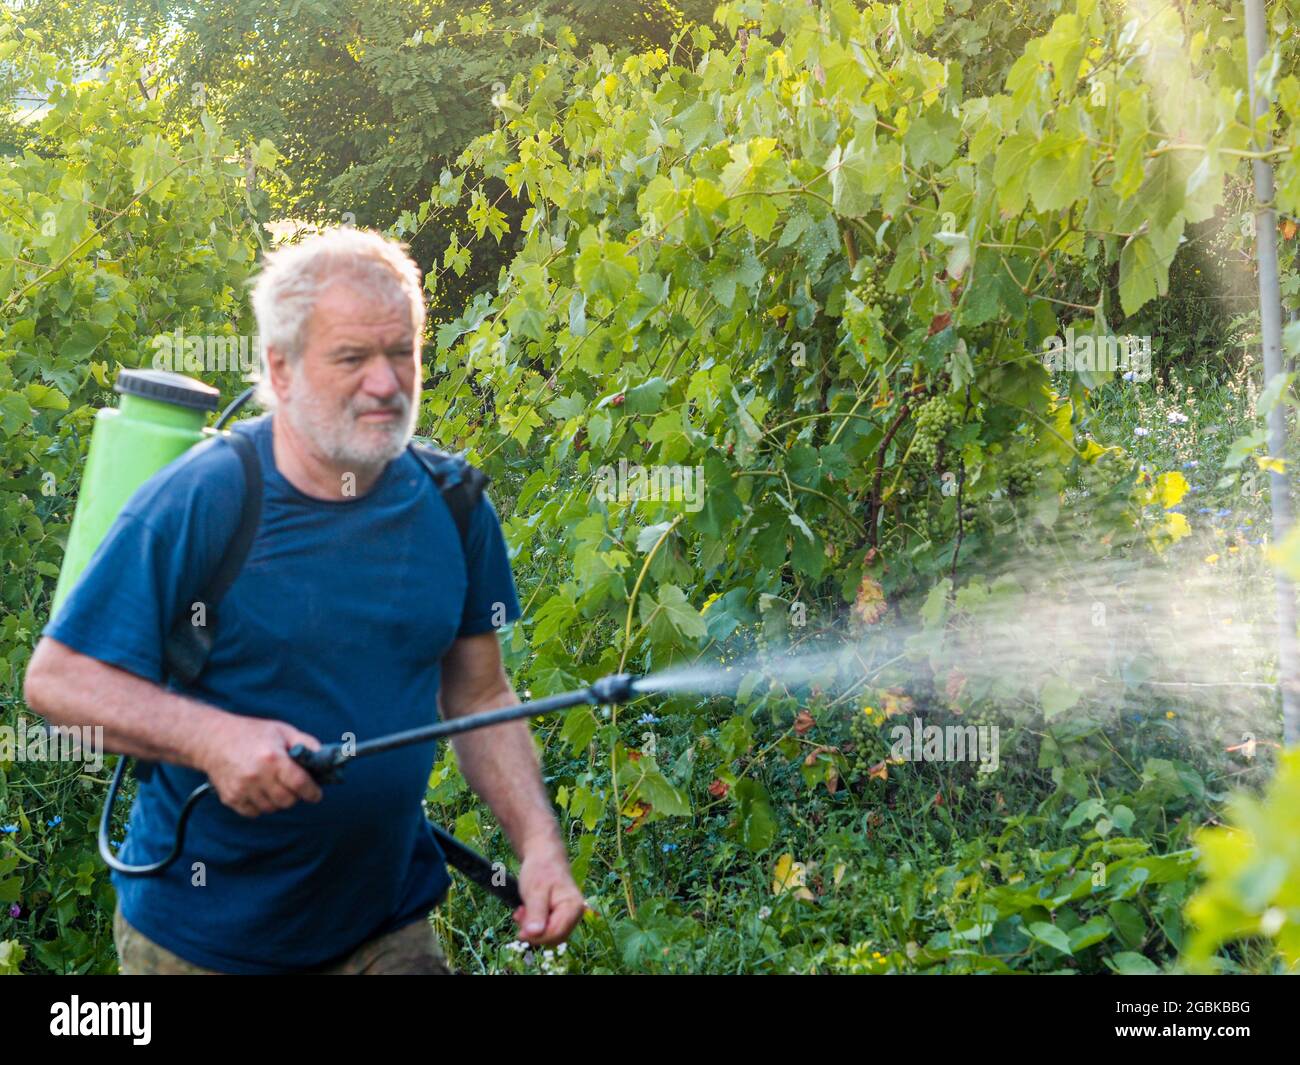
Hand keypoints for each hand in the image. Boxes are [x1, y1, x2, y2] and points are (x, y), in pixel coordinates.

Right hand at [196, 714, 323, 817]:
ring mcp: (242, 789)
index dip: (312, 792)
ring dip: (278, 800)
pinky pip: (254, 812)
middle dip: (295, 795)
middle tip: (293, 786)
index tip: (316, 794)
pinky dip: (261, 805)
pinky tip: (259, 790)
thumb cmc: (252, 733)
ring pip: (271, 808)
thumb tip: (325, 758)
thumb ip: (306, 744)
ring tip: (274, 784)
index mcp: (273, 758)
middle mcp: (257, 776)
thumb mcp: (282, 731)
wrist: (213, 739)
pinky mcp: (231, 798)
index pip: (300, 784)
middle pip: (287, 800)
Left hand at [513, 839, 586, 945]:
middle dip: (534, 932)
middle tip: (519, 916)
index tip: (520, 931)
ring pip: (549, 934)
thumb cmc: (540, 869)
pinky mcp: (559, 915)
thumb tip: (534, 934)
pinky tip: (525, 912)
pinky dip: (533, 924)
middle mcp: (575, 914)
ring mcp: (568, 915)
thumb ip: (536, 913)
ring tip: (520, 912)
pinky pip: (547, 928)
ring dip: (532, 928)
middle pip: (554, 937)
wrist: (543, 855)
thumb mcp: (535, 890)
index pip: (556, 934)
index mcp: (574, 907)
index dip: (537, 937)